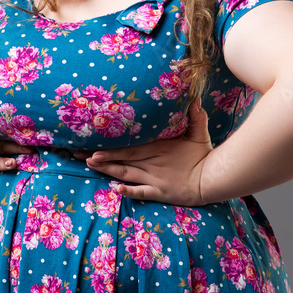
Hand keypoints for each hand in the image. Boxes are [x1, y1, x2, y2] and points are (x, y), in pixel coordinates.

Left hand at [72, 97, 212, 206]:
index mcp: (159, 147)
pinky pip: (142, 192)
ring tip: (90, 164)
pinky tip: (116, 189)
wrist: (213, 179)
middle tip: (80, 153)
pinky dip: (129, 191)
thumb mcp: (200, 133)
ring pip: (127, 173)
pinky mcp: (160, 192)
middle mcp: (153, 162)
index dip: (111, 144)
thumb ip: (196, 116)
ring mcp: (155, 178)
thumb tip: (196, 99)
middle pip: (122, 158)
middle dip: (101, 156)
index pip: (130, 145)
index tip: (93, 141)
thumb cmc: (204, 155)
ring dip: (108, 169)